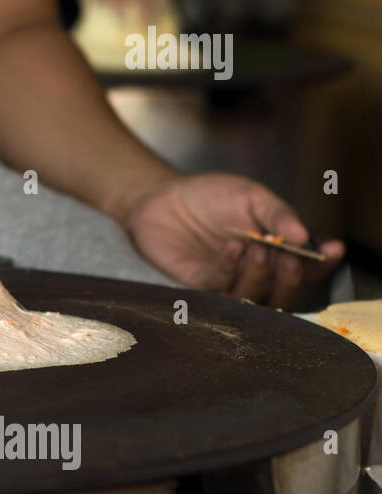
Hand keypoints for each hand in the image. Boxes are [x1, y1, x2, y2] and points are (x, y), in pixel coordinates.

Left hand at [124, 173, 343, 309]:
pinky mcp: (201, 287)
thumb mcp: (250, 196)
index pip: (310, 267)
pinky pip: (222, 289)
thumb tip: (306, 236)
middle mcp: (258, 273)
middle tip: (288, 258)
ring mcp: (230, 282)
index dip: (324, 263)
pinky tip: (231, 247)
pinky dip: (230, 269)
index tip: (332, 249)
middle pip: (287, 292)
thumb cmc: (210, 196)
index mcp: (278, 251)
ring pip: (256, 297)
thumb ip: (277, 215)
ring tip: (255, 246)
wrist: (162, 198)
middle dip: (292, 278)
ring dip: (260, 275)